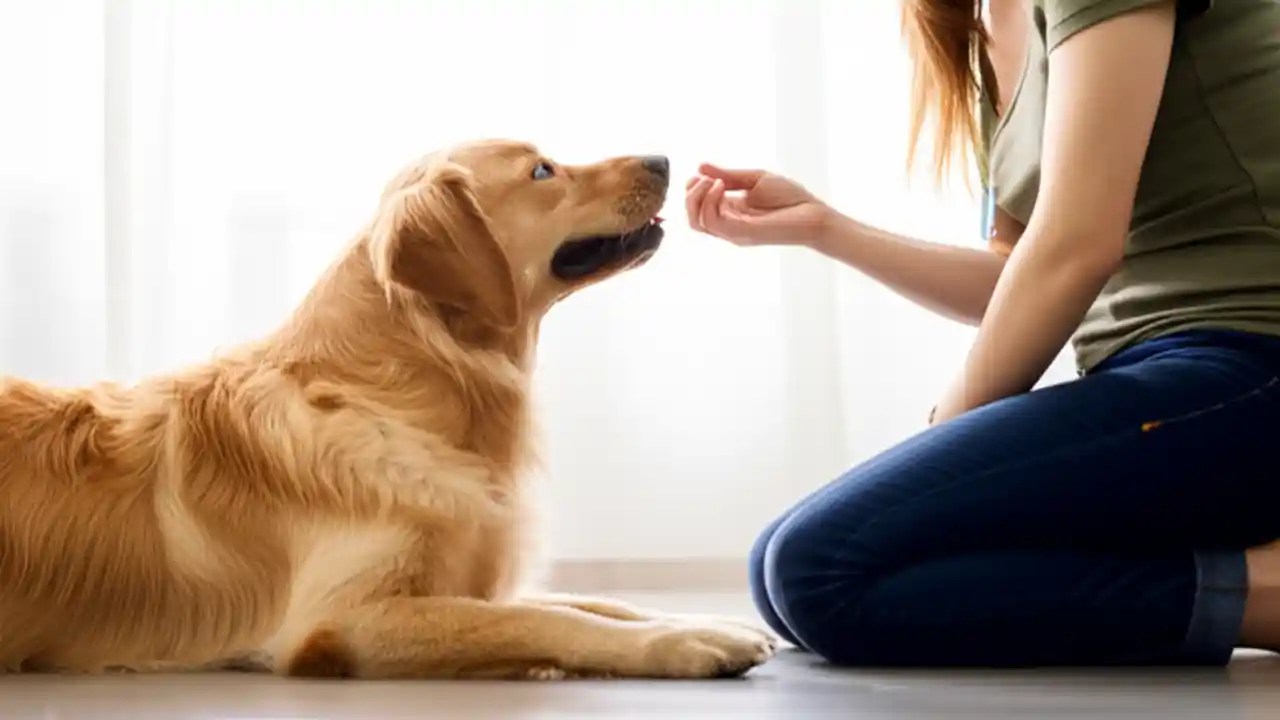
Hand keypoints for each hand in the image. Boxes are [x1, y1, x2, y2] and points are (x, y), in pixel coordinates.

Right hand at [684, 164, 833, 247]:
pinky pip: (714, 221)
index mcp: (730, 213)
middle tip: (703, 178)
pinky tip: (722, 186)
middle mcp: (729, 225)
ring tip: (714, 181)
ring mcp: (734, 231)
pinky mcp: (742, 232)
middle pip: (692, 218)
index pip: (697, 210)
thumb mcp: (754, 179)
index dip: (691, 191)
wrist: (814, 214)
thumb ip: (728, 175)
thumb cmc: (790, 198)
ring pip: (698, 222)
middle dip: (690, 195)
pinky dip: (711, 201)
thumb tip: (700, 166)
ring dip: (699, 197)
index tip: (699, 174)